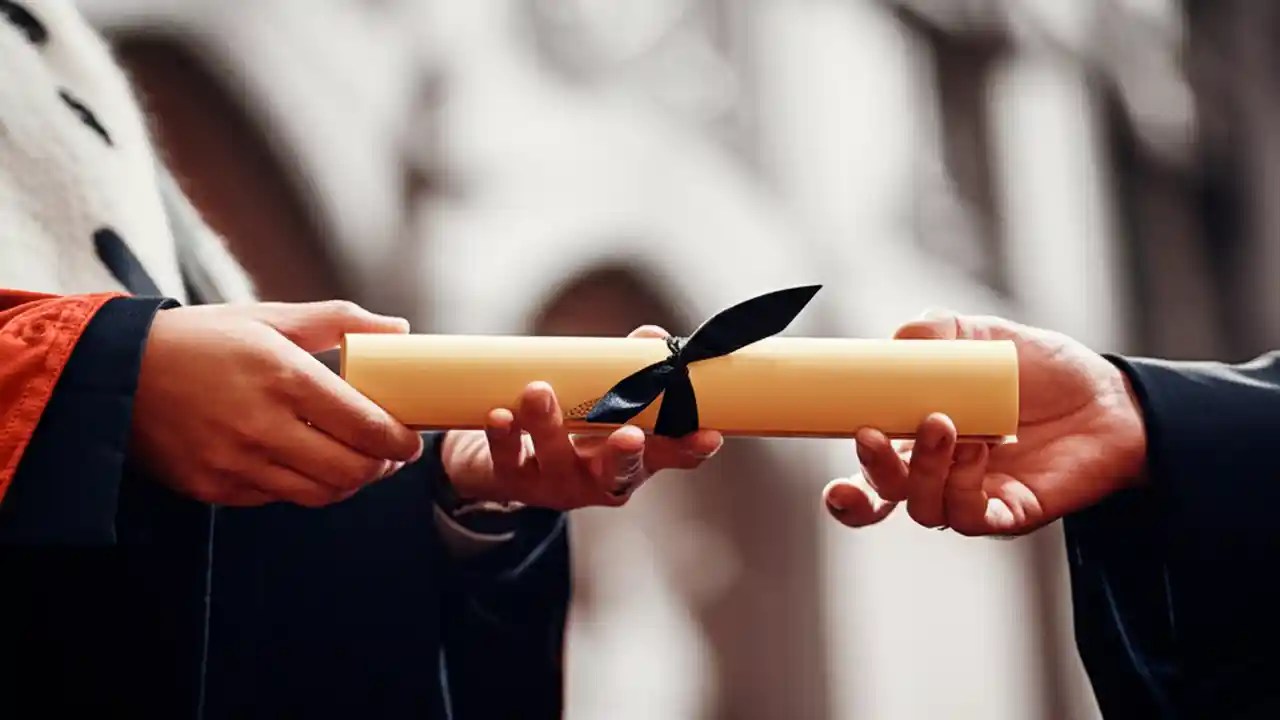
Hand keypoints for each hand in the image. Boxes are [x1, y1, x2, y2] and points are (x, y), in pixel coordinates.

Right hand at [131, 300, 423, 506]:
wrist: (116, 372)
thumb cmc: (203, 339)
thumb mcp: (269, 316)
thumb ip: (339, 322)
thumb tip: (399, 329)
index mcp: (283, 376)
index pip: (365, 426)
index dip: (399, 441)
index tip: (410, 439)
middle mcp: (261, 425)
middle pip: (350, 470)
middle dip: (382, 467)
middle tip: (389, 455)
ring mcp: (235, 462)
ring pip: (319, 493)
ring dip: (348, 482)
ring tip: (356, 463)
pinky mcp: (213, 487)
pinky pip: (278, 498)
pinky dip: (303, 485)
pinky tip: (306, 463)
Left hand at [441, 326, 724, 510]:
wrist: (496, 463)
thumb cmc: (567, 426)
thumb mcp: (602, 401)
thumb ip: (629, 369)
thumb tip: (651, 335)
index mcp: (631, 458)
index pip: (669, 456)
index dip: (691, 449)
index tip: (709, 435)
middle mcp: (598, 478)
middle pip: (618, 472)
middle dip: (624, 453)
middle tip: (629, 434)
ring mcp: (555, 483)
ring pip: (556, 459)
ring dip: (548, 425)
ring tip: (539, 392)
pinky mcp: (511, 480)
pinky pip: (506, 459)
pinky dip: (503, 435)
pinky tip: (499, 414)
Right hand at [823, 312, 1147, 535]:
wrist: (1110, 397)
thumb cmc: (1041, 370)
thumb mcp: (985, 337)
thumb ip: (937, 332)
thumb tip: (900, 340)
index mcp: (917, 442)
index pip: (868, 475)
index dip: (843, 486)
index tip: (838, 467)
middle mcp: (939, 477)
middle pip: (886, 496)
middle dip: (874, 470)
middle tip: (878, 435)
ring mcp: (973, 499)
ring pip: (925, 509)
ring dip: (926, 469)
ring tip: (949, 425)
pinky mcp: (1010, 514)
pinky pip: (973, 518)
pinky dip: (966, 486)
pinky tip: (982, 448)